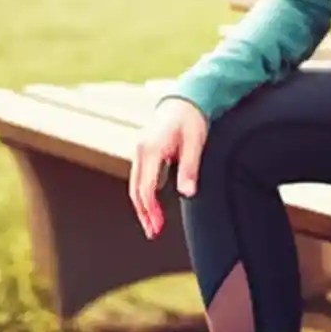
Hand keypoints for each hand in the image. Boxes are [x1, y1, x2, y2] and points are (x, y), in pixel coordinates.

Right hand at [128, 97, 207, 239]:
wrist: (183, 99)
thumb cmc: (191, 119)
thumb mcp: (196, 142)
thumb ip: (190, 168)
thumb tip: (187, 193)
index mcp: (151, 149)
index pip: (146, 188)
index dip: (151, 210)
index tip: (158, 226)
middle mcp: (140, 150)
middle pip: (135, 189)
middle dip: (143, 213)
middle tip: (153, 232)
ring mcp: (139, 149)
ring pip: (134, 184)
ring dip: (142, 205)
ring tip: (152, 224)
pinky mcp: (142, 151)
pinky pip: (138, 176)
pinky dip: (142, 193)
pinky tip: (151, 205)